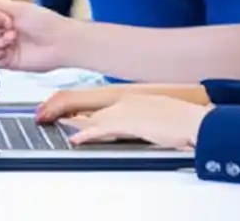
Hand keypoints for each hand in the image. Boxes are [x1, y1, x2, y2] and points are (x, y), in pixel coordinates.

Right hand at [0, 0, 72, 71]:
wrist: (60, 42)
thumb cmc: (45, 22)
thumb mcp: (20, 8)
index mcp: (7, 17)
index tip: (0, 16)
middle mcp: (5, 31)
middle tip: (9, 27)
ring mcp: (7, 47)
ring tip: (12, 39)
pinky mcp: (9, 61)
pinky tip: (6, 51)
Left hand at [36, 83, 210, 122]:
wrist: (195, 119)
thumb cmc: (181, 120)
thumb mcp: (155, 116)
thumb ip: (137, 120)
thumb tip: (127, 127)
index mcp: (129, 99)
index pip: (94, 102)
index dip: (73, 106)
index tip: (58, 111)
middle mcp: (124, 102)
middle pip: (87, 106)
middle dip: (63, 111)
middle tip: (43, 115)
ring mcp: (125, 112)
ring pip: (89, 117)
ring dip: (69, 122)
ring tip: (50, 123)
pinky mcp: (130, 123)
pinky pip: (102, 130)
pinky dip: (87, 135)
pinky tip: (76, 140)